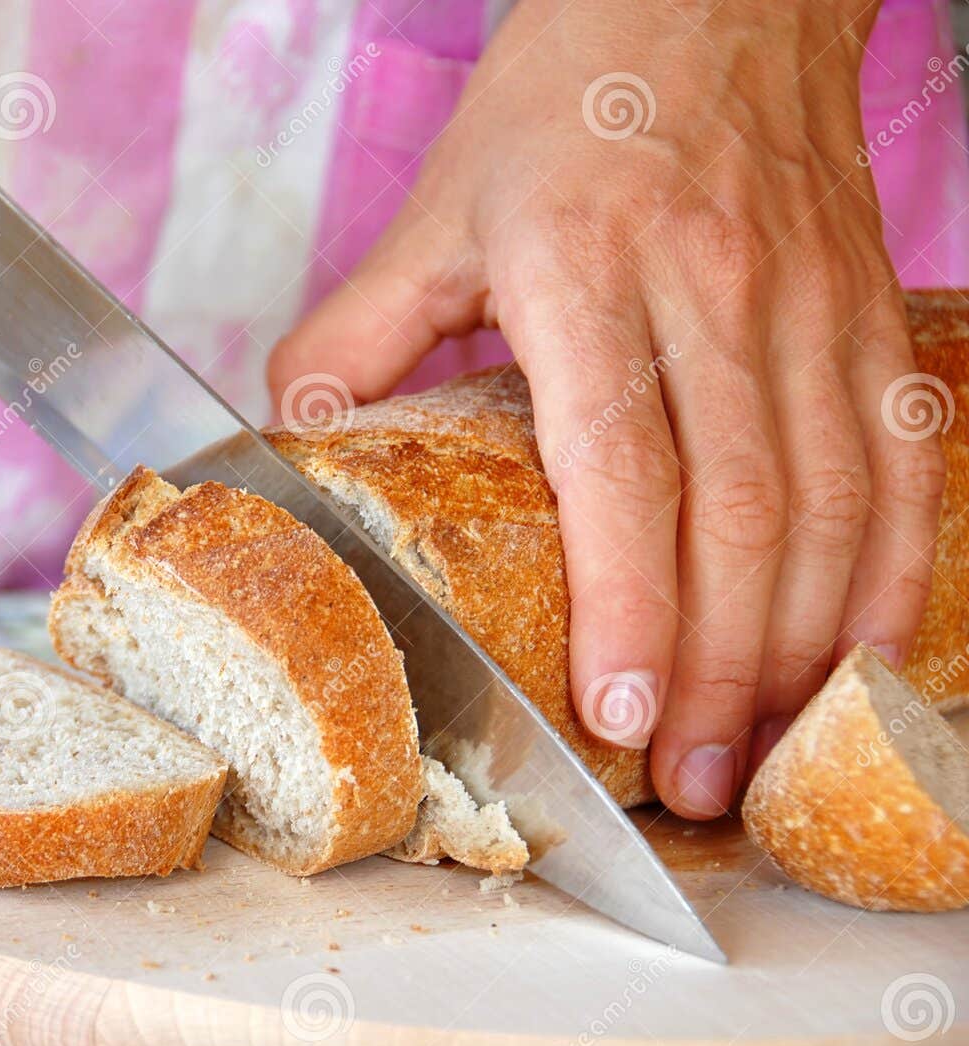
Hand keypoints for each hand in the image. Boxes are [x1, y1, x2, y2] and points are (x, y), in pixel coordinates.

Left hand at [269, 0, 944, 818]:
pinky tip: (863, 655)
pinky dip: (894, 570)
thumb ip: (360, 334)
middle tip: (681, 782)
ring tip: (753, 753)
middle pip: (737, 516)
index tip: (617, 712)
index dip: (627, 603)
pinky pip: (907, 460)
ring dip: (800, 649)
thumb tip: (298, 441)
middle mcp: (713, 293)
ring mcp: (809, 305)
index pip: (620, 467)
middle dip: (712, 670)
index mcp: (585, 273)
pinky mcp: (869, 313)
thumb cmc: (564, 104)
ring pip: (833, 507)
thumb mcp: (438, 210)